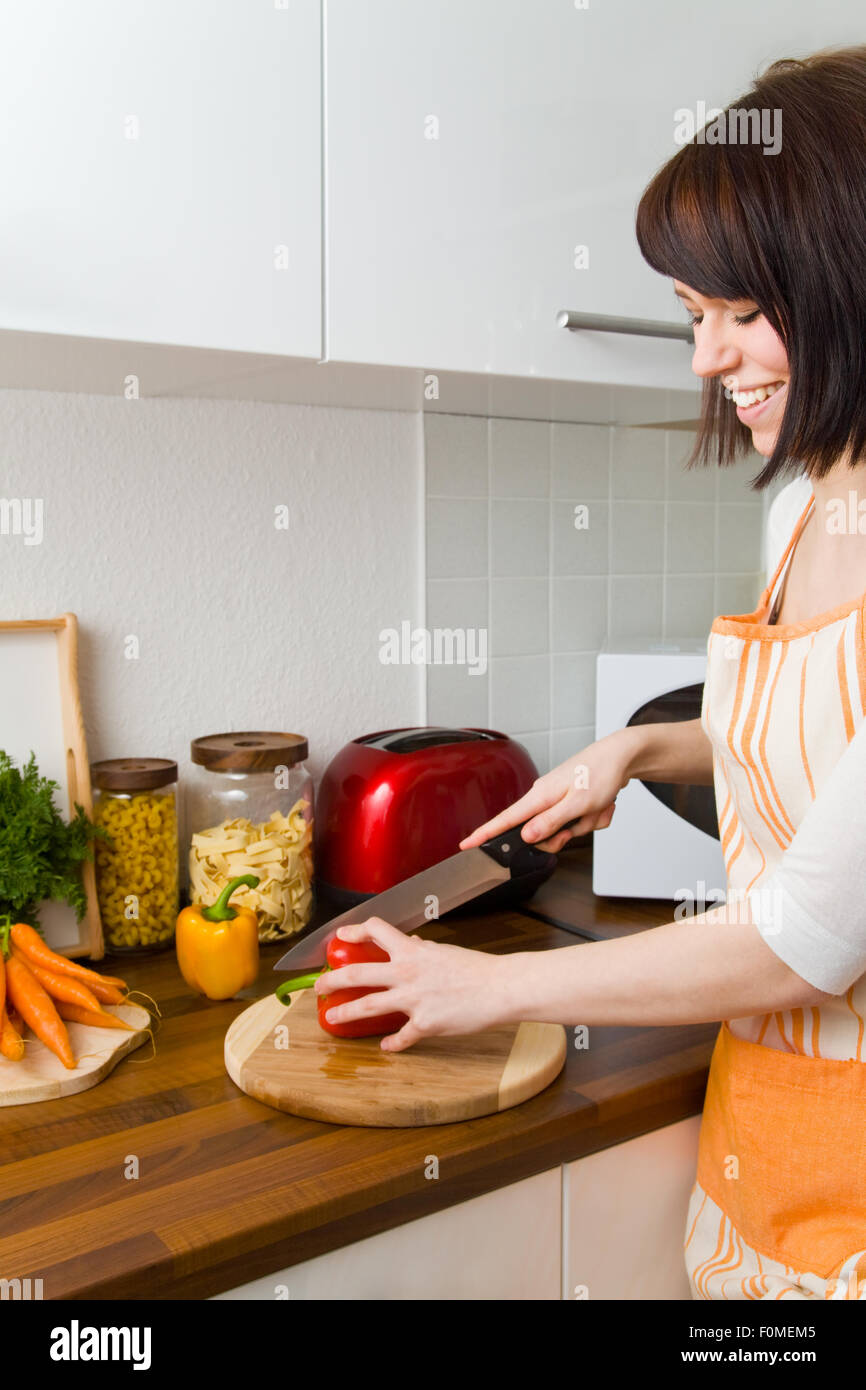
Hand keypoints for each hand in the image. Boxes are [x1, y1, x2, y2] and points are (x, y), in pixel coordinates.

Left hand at [314, 918, 506, 1052]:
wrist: (499, 988)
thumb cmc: (476, 969)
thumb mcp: (445, 952)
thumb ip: (424, 950)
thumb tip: (414, 944)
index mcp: (413, 951)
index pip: (376, 931)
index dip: (354, 932)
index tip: (340, 936)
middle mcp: (407, 973)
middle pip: (358, 973)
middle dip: (332, 979)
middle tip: (319, 985)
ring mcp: (413, 1000)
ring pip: (368, 1006)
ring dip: (345, 1013)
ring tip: (331, 1017)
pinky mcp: (424, 1024)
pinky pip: (401, 1037)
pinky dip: (393, 1044)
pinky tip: (386, 1047)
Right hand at [459, 729, 638, 851]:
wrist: (621, 756)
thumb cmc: (600, 774)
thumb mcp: (577, 804)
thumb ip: (550, 822)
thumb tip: (526, 836)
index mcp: (540, 796)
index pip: (506, 819)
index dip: (485, 833)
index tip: (466, 844)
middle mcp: (544, 798)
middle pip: (540, 834)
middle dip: (564, 835)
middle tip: (581, 822)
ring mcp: (558, 800)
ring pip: (565, 830)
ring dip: (585, 824)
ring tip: (596, 806)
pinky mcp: (570, 801)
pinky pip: (579, 823)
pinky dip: (594, 818)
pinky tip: (602, 804)